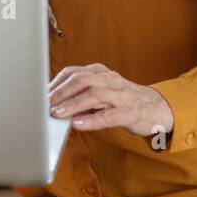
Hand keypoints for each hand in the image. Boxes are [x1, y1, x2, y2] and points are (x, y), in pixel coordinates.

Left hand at [49, 63, 174, 139]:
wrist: (157, 108)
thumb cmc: (123, 101)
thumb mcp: (102, 91)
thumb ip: (81, 95)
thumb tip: (53, 104)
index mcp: (101, 72)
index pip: (73, 73)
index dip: (54, 83)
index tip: (39, 95)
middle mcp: (110, 80)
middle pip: (81, 80)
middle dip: (60, 92)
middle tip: (43, 104)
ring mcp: (122, 95)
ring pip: (94, 95)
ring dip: (72, 104)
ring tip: (57, 113)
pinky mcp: (131, 112)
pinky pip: (109, 115)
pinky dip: (92, 119)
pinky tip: (78, 124)